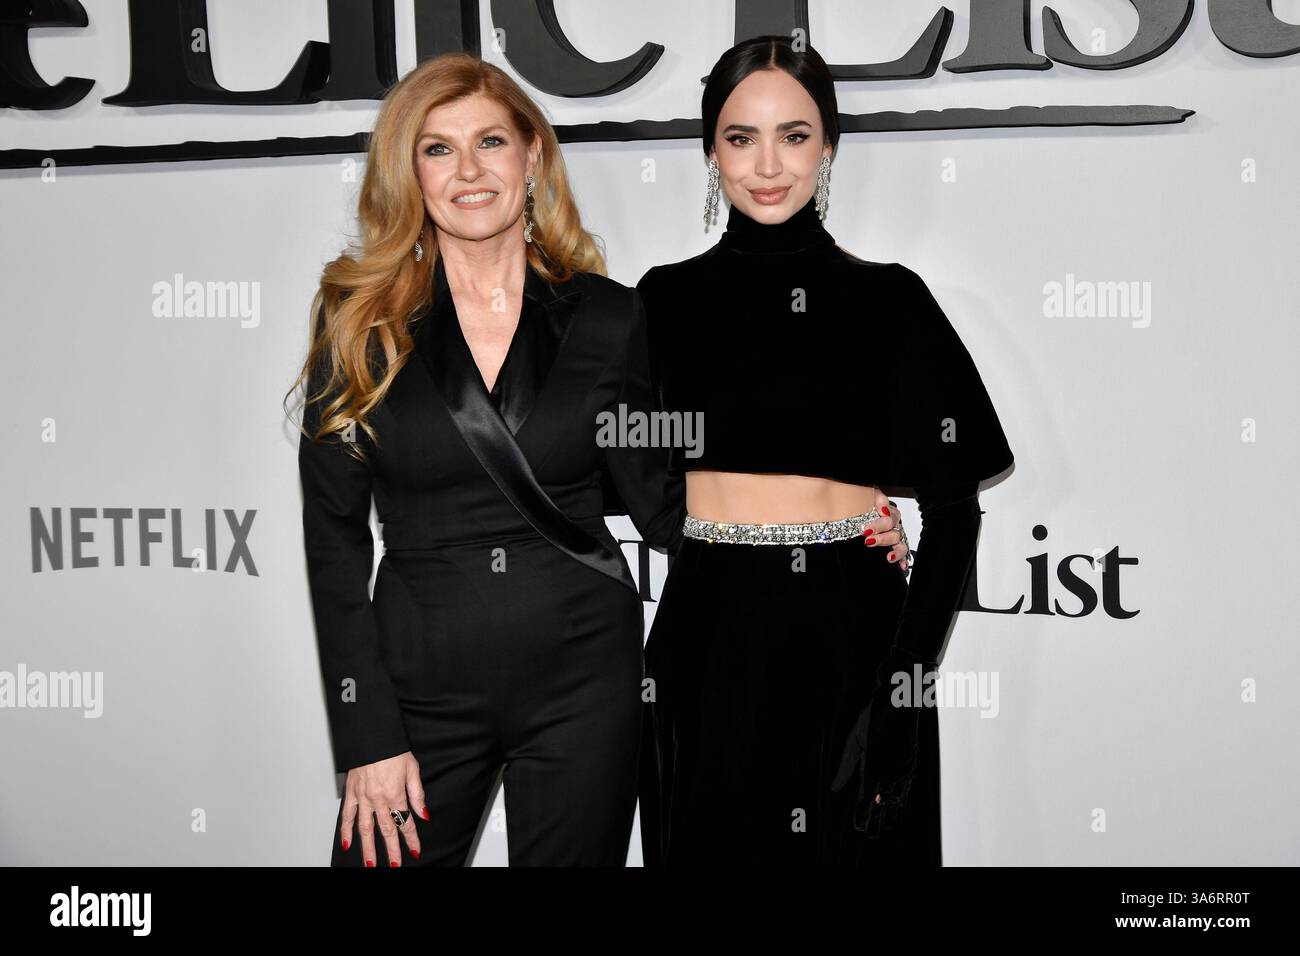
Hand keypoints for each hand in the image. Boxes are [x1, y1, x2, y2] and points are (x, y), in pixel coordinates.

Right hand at [341, 751, 426, 866]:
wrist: (372, 735)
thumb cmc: (392, 749)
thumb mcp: (412, 769)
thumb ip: (417, 794)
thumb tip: (424, 814)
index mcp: (395, 793)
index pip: (405, 822)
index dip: (411, 838)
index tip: (415, 850)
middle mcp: (378, 799)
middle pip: (386, 830)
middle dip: (391, 850)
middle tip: (394, 865)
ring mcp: (362, 797)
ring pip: (365, 829)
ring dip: (368, 848)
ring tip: (370, 864)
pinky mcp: (351, 793)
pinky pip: (348, 816)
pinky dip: (346, 832)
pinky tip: (348, 844)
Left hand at [830, 651, 927, 838]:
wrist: (902, 701)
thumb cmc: (873, 717)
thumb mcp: (854, 740)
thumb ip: (845, 766)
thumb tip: (835, 788)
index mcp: (874, 768)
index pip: (866, 801)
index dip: (862, 816)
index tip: (858, 825)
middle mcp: (891, 773)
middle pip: (883, 806)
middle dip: (876, 821)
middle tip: (871, 835)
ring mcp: (904, 769)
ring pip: (898, 799)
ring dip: (891, 814)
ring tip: (886, 827)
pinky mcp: (912, 764)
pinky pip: (907, 788)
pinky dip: (902, 799)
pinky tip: (899, 803)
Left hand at [864, 487, 909, 570]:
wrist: (856, 515)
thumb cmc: (864, 505)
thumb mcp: (869, 496)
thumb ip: (877, 498)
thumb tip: (882, 508)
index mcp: (888, 513)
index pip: (890, 518)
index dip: (879, 524)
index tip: (866, 530)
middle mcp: (893, 526)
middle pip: (894, 533)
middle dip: (882, 538)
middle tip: (868, 541)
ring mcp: (894, 538)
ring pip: (900, 545)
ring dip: (896, 551)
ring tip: (889, 557)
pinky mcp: (894, 548)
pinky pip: (902, 554)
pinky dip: (902, 560)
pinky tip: (901, 566)